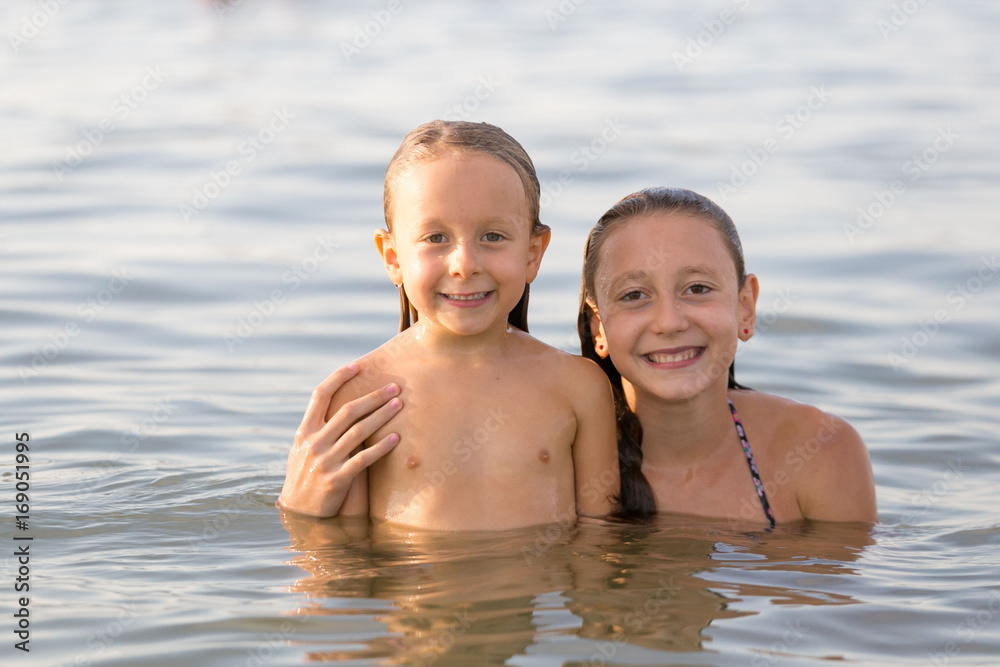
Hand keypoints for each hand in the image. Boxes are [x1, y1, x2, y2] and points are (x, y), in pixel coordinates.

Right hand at [277, 363, 401, 517]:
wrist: (298, 512)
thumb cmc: (303, 476)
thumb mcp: (301, 449)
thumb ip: (316, 429)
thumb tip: (334, 406)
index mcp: (305, 430)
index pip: (321, 394)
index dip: (339, 377)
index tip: (358, 366)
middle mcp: (314, 442)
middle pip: (348, 410)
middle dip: (374, 396)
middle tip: (395, 387)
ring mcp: (325, 460)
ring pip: (358, 431)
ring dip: (382, 416)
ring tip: (400, 405)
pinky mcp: (337, 479)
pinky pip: (363, 459)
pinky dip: (381, 447)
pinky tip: (397, 438)